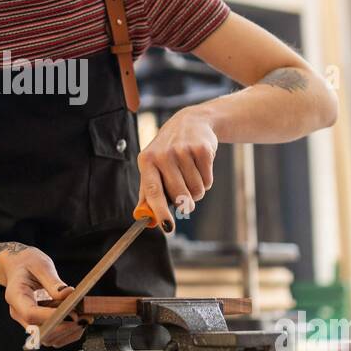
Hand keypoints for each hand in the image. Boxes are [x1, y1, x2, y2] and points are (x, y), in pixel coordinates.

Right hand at [0, 246, 86, 347]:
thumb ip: (53, 281)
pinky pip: (52, 336)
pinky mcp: (36, 324)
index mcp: (16, 296)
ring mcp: (26, 320)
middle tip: (85, 317)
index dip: (52, 317)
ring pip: (47, 338)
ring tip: (84, 318)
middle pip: (40, 331)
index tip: (73, 314)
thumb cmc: (27, 263)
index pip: (31, 314)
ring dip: (68, 332)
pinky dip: (67, 332)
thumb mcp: (40, 265)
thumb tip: (68, 295)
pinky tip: (78, 320)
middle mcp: (19, 313)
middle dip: (65, 327)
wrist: (18, 266)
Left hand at [136, 106, 216, 232]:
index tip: (168, 227)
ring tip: (191, 174)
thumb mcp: (152, 166)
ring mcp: (183, 150)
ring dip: (196, 190)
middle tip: (186, 198)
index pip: (152, 191)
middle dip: (186, 203)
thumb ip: (147, 193)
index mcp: (147, 161)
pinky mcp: (202, 149)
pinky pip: (208, 181)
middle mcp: (163, 154)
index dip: (160, 211)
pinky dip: (206, 180)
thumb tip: (143, 218)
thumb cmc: (168, 152)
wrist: (190, 122)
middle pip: (180, 195)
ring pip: (196, 191)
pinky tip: (200, 166)